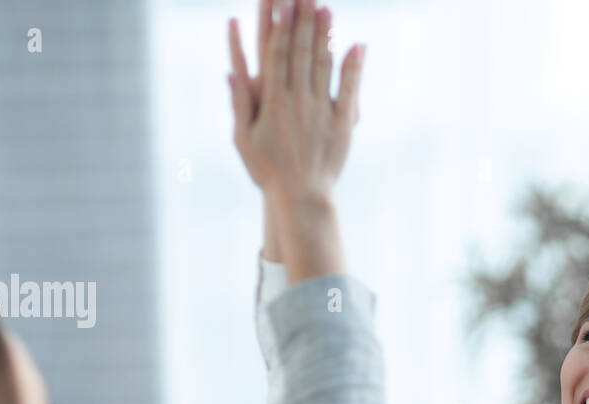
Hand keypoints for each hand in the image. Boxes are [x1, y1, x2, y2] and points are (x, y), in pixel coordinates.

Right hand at [227, 0, 363, 201]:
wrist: (300, 198)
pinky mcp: (342, 124)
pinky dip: (353, 67)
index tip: (287, 1)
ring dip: (326, 35)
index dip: (284, 25)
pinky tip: (357, 46)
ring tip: (327, 9)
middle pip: (302, 51)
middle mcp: (298, 101)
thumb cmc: (266, 170)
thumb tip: (231, 73)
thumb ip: (239, 103)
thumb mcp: (243, 138)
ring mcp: (322, 111)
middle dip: (304, 20)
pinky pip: (349, 91)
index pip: (279, 53)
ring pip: (325, 65)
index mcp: (273, 101)